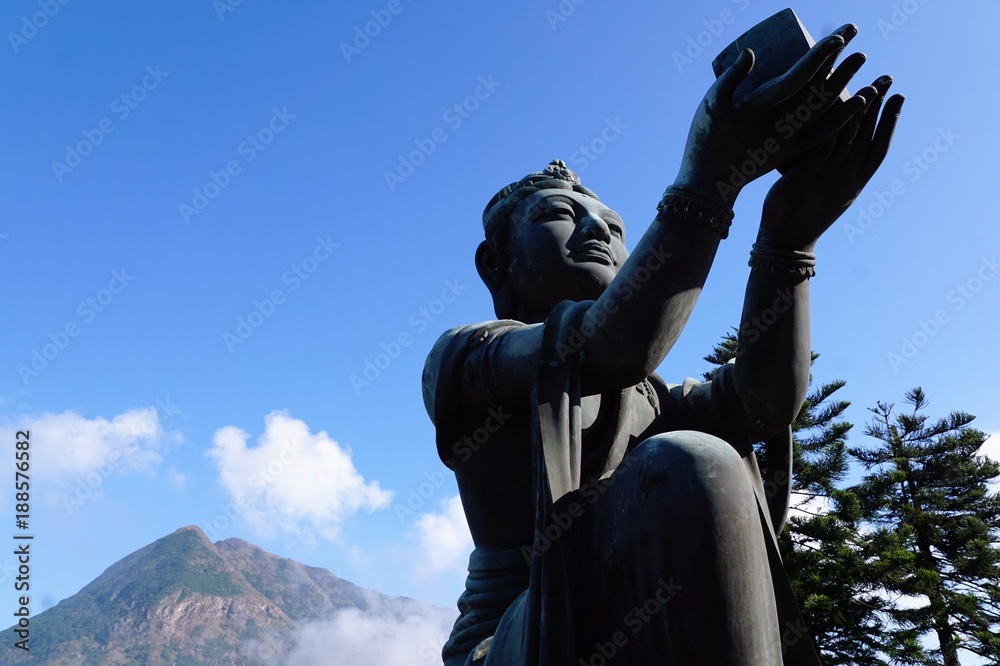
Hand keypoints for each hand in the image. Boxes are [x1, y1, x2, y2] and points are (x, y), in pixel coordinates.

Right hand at [675, 24, 868, 205]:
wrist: (709, 181)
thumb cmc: (704, 139)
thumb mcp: (710, 105)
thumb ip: (729, 78)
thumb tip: (750, 52)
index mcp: (758, 108)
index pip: (797, 77)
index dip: (820, 57)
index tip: (840, 38)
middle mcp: (779, 124)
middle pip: (818, 91)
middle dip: (841, 66)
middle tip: (858, 42)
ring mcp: (787, 139)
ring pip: (825, 113)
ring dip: (849, 90)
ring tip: (865, 68)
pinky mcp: (790, 151)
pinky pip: (822, 134)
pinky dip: (842, 119)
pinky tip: (857, 105)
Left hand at [758, 77, 904, 250]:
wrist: (783, 242)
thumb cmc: (798, 219)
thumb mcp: (825, 195)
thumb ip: (833, 172)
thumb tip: (836, 152)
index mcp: (853, 184)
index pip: (878, 148)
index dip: (890, 122)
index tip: (898, 98)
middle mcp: (846, 179)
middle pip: (867, 136)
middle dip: (879, 105)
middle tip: (888, 78)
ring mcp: (828, 177)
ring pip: (850, 137)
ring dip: (861, 108)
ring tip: (869, 84)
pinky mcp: (807, 176)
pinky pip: (824, 144)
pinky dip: (833, 124)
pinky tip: (836, 104)